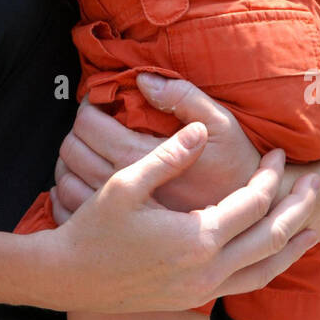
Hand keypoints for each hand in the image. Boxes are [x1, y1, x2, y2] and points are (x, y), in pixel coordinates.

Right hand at [44, 130, 319, 312]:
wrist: (66, 279)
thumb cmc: (92, 228)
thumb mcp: (126, 184)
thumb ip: (168, 156)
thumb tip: (199, 131)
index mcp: (195, 238)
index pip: (251, 204)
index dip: (269, 176)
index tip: (277, 154)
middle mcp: (206, 270)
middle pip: (271, 239)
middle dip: (298, 210)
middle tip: (316, 185)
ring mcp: (201, 290)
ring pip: (265, 271)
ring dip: (291, 246)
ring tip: (312, 229)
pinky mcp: (192, 300)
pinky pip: (246, 285)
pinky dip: (268, 269)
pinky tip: (270, 256)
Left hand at [50, 75, 260, 222]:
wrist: (253, 220)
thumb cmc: (236, 168)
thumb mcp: (221, 124)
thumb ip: (184, 97)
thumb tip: (145, 81)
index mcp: (146, 161)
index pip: (90, 127)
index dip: (88, 108)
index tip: (97, 102)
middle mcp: (127, 192)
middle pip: (73, 153)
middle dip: (74, 133)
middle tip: (88, 125)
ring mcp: (120, 218)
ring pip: (66, 184)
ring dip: (67, 164)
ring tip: (84, 152)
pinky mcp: (118, 238)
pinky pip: (72, 213)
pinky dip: (66, 195)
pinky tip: (81, 184)